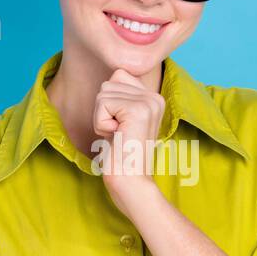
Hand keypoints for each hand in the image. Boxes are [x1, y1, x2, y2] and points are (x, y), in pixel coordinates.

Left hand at [92, 67, 165, 210]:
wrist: (131, 182)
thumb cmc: (121, 155)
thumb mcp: (121, 119)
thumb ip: (121, 96)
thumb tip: (115, 73)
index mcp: (154, 97)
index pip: (117, 75)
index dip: (108, 103)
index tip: (120, 126)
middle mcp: (155, 97)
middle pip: (108, 83)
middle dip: (103, 110)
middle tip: (118, 133)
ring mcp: (149, 103)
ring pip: (103, 93)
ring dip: (101, 118)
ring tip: (118, 136)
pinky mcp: (138, 110)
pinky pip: (102, 104)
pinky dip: (101, 123)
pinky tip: (116, 137)